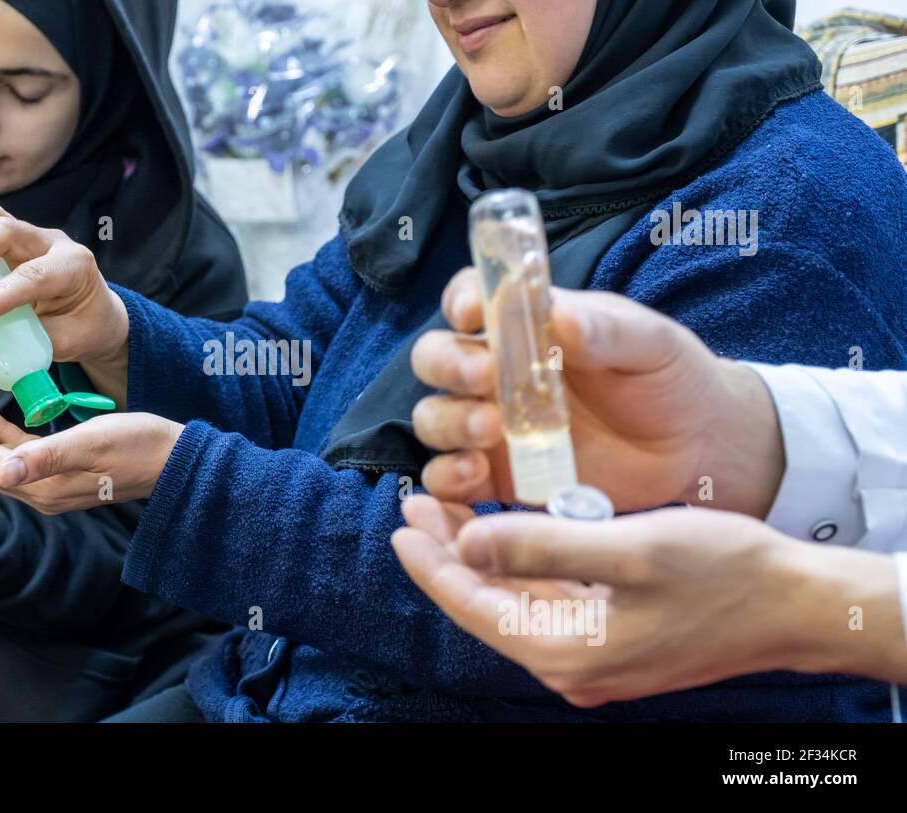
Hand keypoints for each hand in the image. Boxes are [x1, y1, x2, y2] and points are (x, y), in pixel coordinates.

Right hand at [0, 202, 128, 406]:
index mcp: (75, 267)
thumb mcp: (66, 341)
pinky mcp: (10, 240)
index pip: (36, 275)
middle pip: (9, 231)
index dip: (3, 292)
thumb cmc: (83, 327)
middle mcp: (53, 243)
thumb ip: (25, 338)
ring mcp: (31, 237)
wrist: (95, 312)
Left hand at [0, 399, 182, 513]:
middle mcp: (41, 490)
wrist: (176, 461)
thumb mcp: (92, 442)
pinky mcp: (65, 471)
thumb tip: (5, 470)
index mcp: (42, 486)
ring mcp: (52, 483)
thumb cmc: (138, 446)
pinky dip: (0, 433)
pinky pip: (20, 454)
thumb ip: (46, 455)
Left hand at [392, 495, 818, 706]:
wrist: (800, 606)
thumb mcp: (629, 549)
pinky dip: (521, 568)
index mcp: (567, 651)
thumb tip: (465, 547)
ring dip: (482, 557)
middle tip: (418, 503)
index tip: (399, 524)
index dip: (431, 565)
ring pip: (515, 602)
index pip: (473, 607)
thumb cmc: (725, 574)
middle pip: (487, 605)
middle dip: (449, 555)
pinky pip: (549, 603)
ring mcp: (593, 656)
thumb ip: (541, 547)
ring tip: (450, 510)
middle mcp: (572, 664)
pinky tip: (507, 534)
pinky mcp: (612, 641)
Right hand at [410, 272, 782, 515]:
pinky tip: (476, 474)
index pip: (471, 297)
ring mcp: (491, 426)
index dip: (462, 299)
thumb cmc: (668, 378)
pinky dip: (447, 477)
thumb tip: (561, 317)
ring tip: (491, 431)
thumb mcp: (650, 342)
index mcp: (526, 325)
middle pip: (435, 358)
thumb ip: (606, 328)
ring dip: (449, 421)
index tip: (473, 311)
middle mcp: (496, 371)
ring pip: (433, 417)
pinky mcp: (497, 477)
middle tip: (486, 376)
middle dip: (448, 364)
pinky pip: (447, 477)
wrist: (696, 447)